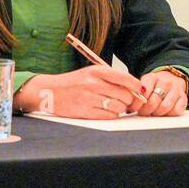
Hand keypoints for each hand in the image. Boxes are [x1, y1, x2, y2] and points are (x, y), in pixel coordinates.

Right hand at [14, 66, 144, 117]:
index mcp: (98, 71)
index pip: (127, 79)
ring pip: (118, 107)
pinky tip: (105, 110)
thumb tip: (135, 88)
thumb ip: (112, 78)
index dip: (136, 87)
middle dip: (129, 100)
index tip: (138, 91)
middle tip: (124, 101)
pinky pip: (109, 116)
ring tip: (113, 105)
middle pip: (125, 95)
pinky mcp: (85, 111)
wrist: (50, 91)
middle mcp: (94, 83)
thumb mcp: (92, 73)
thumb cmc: (75, 82)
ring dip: (120, 109)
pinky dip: (111, 115)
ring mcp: (89, 98)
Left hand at [131, 69, 188, 116]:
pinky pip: (176, 111)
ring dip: (157, 113)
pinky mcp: (183, 97)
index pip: (142, 94)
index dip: (137, 104)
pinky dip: (169, 114)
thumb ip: (135, 94)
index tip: (134, 108)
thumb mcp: (143, 86)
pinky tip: (164, 112)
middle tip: (143, 112)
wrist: (171, 79)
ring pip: (164, 107)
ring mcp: (175, 89)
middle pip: (153, 102)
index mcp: (152, 78)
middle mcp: (165, 82)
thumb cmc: (154, 86)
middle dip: (146, 111)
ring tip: (153, 112)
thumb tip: (126, 107)